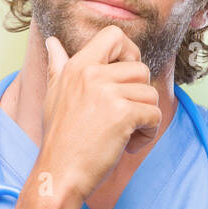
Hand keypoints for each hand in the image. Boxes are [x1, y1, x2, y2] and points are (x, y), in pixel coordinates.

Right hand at [38, 25, 161, 200]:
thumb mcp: (53, 95)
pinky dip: (148, 134)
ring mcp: (107, 93)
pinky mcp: (122, 115)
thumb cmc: (59, 138)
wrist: (59, 174)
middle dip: (140, 96)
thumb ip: (58, 66)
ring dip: (145, 118)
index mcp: (77, 66)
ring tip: (125, 135)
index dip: (130, 52)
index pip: (114, 35)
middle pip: (141, 69)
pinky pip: (154, 115)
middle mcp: (91, 74)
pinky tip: (129, 145)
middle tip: (124, 118)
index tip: (126, 76)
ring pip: (151, 95)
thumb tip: (52, 42)